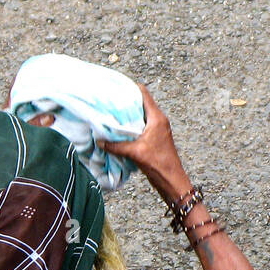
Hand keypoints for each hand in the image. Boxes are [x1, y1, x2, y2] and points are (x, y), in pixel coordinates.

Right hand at [97, 84, 188, 199]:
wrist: (171, 181)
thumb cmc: (158, 164)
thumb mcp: (134, 152)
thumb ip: (115, 146)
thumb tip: (99, 141)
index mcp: (156, 118)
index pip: (143, 94)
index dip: (129, 88)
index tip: (114, 88)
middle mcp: (158, 120)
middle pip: (140, 104)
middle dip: (125, 102)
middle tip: (108, 102)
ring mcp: (156, 129)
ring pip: (139, 116)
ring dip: (126, 116)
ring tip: (110, 114)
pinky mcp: (154, 138)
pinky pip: (140, 127)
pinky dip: (129, 127)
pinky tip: (118, 130)